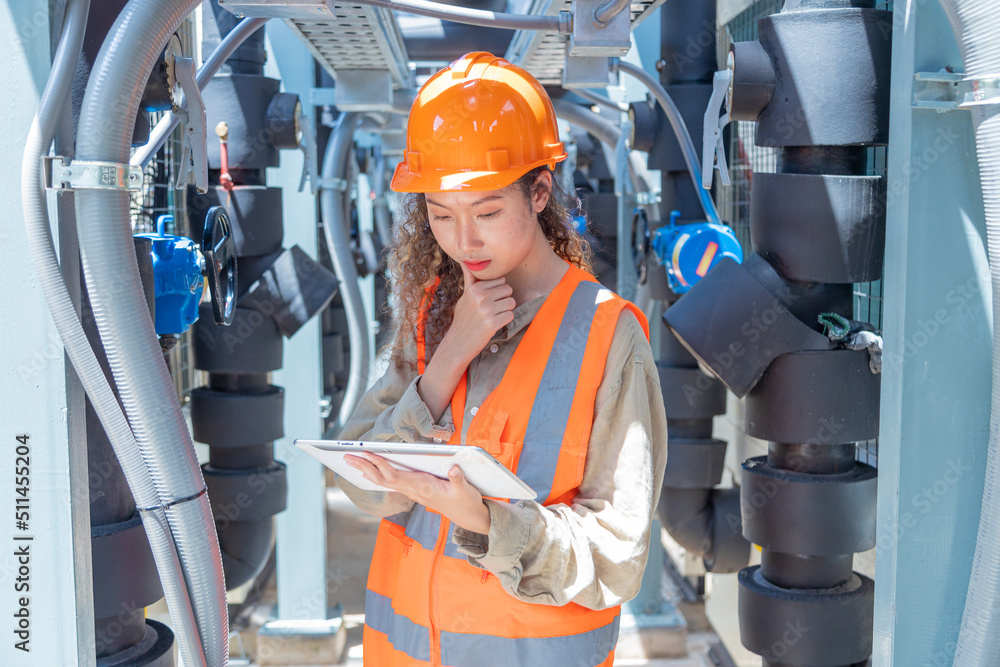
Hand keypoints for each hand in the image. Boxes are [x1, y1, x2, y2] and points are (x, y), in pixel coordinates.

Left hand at [344, 453, 491, 534]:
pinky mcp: (415, 491)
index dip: (380, 465)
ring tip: (352, 460)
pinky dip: (378, 475)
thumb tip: (454, 468)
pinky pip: (391, 483)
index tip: (367, 454)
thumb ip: (458, 479)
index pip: (395, 475)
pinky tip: (369, 471)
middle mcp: (414, 490)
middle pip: (383, 479)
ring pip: (384, 482)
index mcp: (423, 487)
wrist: (469, 517)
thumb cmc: (466, 502)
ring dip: (367, 470)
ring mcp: (413, 492)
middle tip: (347, 456)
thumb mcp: (466, 490)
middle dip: (365, 467)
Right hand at [443, 263, 515, 363]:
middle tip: (493, 310)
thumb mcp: (464, 298)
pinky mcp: (492, 323)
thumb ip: (470, 280)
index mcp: (475, 289)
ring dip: (506, 310)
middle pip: (508, 290)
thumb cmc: (463, 319)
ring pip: (511, 302)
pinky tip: (495, 324)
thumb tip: (465, 261)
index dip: (498, 291)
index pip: (501, 281)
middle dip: (504, 300)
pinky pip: (510, 315)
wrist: (458, 342)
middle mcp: (480, 297)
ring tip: (494, 317)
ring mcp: (486, 310)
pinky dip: (506, 321)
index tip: (489, 300)